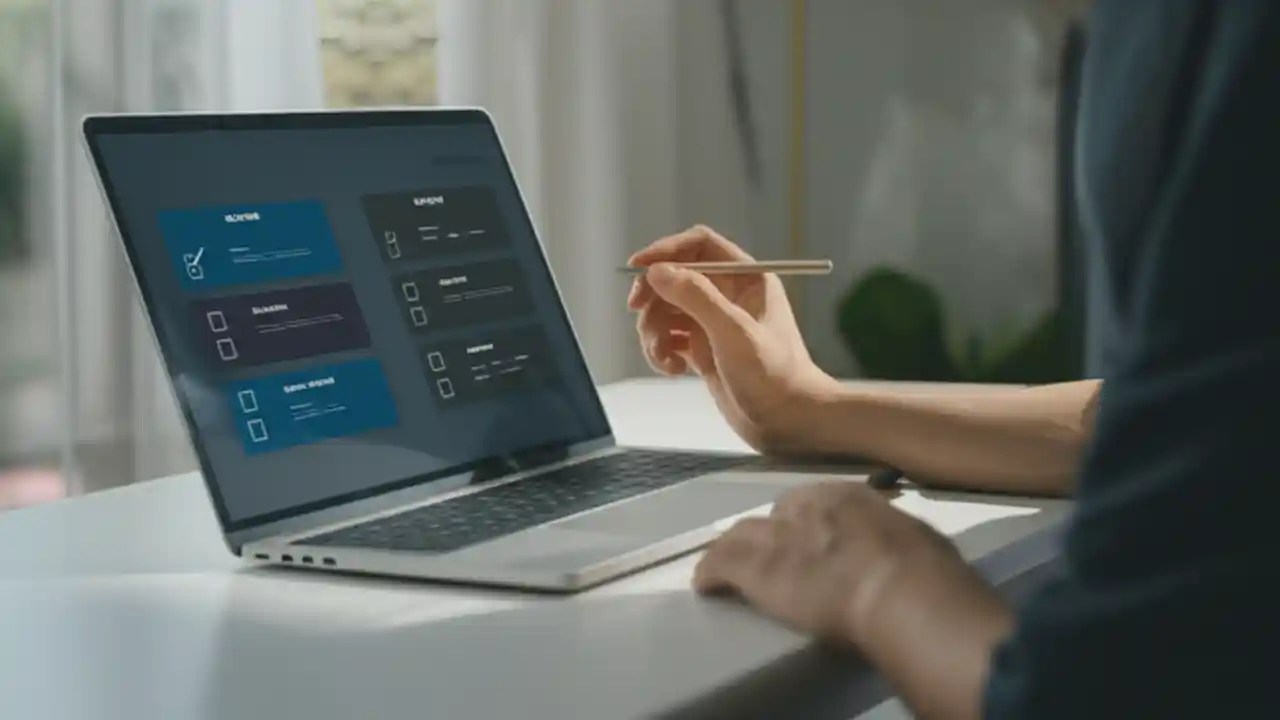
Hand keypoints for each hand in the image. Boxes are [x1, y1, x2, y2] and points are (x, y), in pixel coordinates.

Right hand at [627, 225, 839, 452]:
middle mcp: (729, 295)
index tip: (638, 269)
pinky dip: (661, 352)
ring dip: (654, 331)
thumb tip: (657, 271)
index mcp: (746, 278)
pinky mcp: (704, 350)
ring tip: (663, 357)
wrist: (789, 423)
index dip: (666, 251)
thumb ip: (696, 297)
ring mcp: (714, 323)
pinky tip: (673, 370)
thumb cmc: (774, 376)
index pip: (699, 246)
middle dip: (653, 297)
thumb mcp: (733, 332)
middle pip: (675, 278)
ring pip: (666, 311)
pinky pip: (669, 339)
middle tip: (639, 315)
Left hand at [693, 481, 993, 645]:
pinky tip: (705, 586)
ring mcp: (776, 536)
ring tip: (725, 568)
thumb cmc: (922, 569)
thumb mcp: (914, 540)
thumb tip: (898, 548)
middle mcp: (804, 508)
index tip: (808, 542)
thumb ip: (893, 539)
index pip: (811, 503)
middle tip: (770, 559)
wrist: (899, 589)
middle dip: (769, 536)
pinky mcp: (754, 568)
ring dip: (733, 552)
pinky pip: (719, 565)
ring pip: (738, 537)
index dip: (805, 525)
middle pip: (771, 518)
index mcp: (846, 496)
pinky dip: (711, 575)